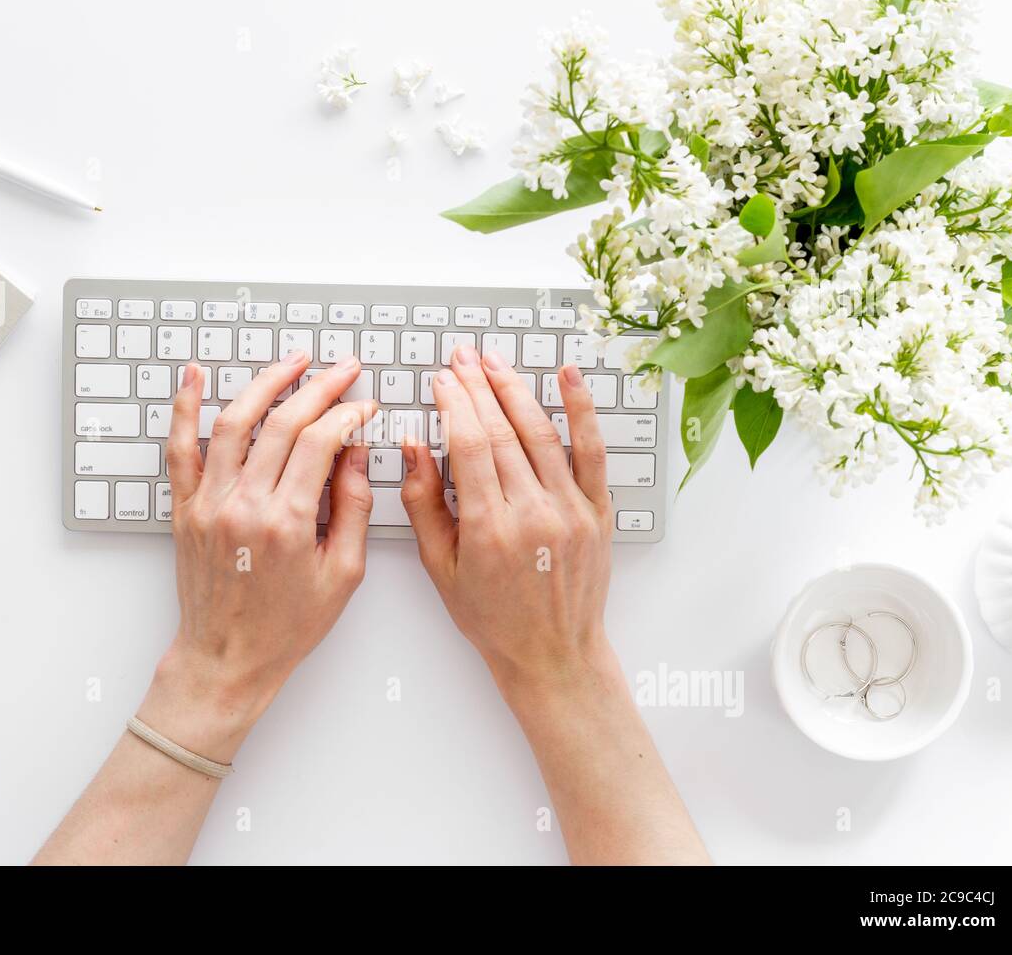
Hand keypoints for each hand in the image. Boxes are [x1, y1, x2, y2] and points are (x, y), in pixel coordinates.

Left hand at [138, 353, 376, 760]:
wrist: (228, 658)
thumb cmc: (287, 626)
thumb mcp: (343, 574)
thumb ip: (352, 508)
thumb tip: (354, 452)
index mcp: (287, 523)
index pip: (321, 442)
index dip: (348, 414)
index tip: (365, 405)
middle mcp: (244, 506)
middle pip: (284, 423)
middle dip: (320, 387)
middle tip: (343, 369)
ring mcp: (209, 504)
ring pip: (235, 422)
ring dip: (266, 382)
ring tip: (293, 360)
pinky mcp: (185, 508)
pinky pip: (180, 448)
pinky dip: (185, 407)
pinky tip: (196, 374)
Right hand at [400, 346, 613, 695]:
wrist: (552, 654)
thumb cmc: (492, 617)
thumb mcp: (441, 568)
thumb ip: (423, 505)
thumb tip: (414, 447)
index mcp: (489, 529)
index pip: (468, 445)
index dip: (453, 404)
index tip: (442, 380)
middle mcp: (533, 514)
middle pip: (501, 432)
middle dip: (477, 387)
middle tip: (462, 358)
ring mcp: (570, 511)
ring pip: (541, 433)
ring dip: (515, 390)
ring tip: (494, 362)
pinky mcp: (597, 512)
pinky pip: (592, 451)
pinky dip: (581, 410)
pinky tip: (569, 377)